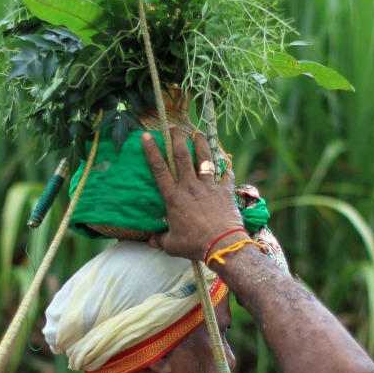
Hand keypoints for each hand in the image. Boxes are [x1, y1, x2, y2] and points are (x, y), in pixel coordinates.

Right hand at [141, 129, 242, 261]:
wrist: (222, 244)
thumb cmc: (194, 245)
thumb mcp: (171, 245)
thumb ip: (160, 240)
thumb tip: (151, 241)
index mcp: (173, 198)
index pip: (159, 169)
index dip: (151, 151)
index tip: (146, 136)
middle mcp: (190, 187)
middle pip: (182, 156)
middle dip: (177, 139)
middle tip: (173, 127)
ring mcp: (208, 187)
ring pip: (204, 159)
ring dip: (201, 144)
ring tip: (198, 133)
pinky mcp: (225, 191)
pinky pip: (226, 175)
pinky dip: (226, 169)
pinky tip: (227, 164)